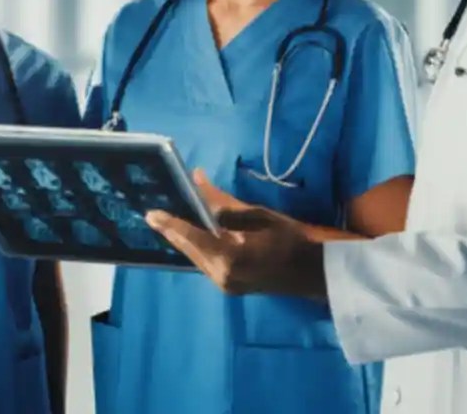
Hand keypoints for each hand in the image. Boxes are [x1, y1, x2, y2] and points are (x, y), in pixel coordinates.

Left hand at [146, 170, 327, 298]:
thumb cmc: (293, 240)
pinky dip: (198, 248)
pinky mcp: (230, 286)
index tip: (150, 213)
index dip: (170, 224)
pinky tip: (192, 233)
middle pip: (189, 250)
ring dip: (184, 239)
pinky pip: (206, 263)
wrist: (316, 273)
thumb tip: (197, 181)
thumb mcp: (258, 215)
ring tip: (169, 220)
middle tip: (155, 213)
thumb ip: (224, 203)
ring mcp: (225, 285)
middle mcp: (222, 276)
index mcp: (230, 258)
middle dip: (173, 231)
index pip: (192, 237)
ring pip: (196, 258)